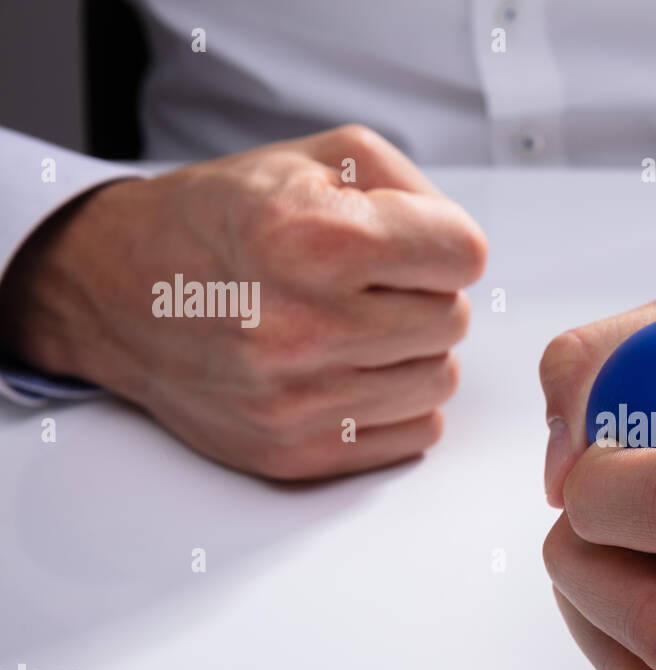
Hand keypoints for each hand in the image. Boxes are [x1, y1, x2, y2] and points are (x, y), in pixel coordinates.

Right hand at [0, 124, 486, 478]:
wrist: (119, 291)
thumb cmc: (220, 222)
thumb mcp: (313, 160)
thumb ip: (411, 189)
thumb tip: (464, 250)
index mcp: (313, 239)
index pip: (464, 255)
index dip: (442, 243)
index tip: (409, 244)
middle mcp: (303, 325)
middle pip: (453, 319)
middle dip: (422, 295)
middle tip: (367, 285)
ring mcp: (298, 399)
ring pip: (441, 380)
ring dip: (412, 351)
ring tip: (355, 327)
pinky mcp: (296, 452)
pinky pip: (415, 432)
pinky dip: (397, 402)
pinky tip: (349, 371)